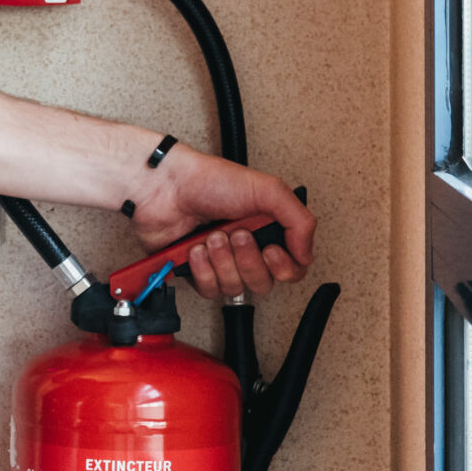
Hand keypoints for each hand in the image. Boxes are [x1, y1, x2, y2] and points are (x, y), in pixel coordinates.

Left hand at [128, 145, 316, 299]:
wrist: (165, 188)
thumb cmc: (209, 180)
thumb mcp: (267, 190)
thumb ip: (299, 221)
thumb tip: (306, 254)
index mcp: (267, 229)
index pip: (291, 269)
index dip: (283, 267)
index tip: (270, 249)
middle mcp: (246, 248)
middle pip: (263, 283)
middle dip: (247, 260)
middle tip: (235, 235)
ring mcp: (222, 261)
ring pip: (235, 287)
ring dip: (223, 261)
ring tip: (211, 236)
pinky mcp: (198, 272)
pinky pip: (209, 289)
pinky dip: (202, 269)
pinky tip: (195, 248)